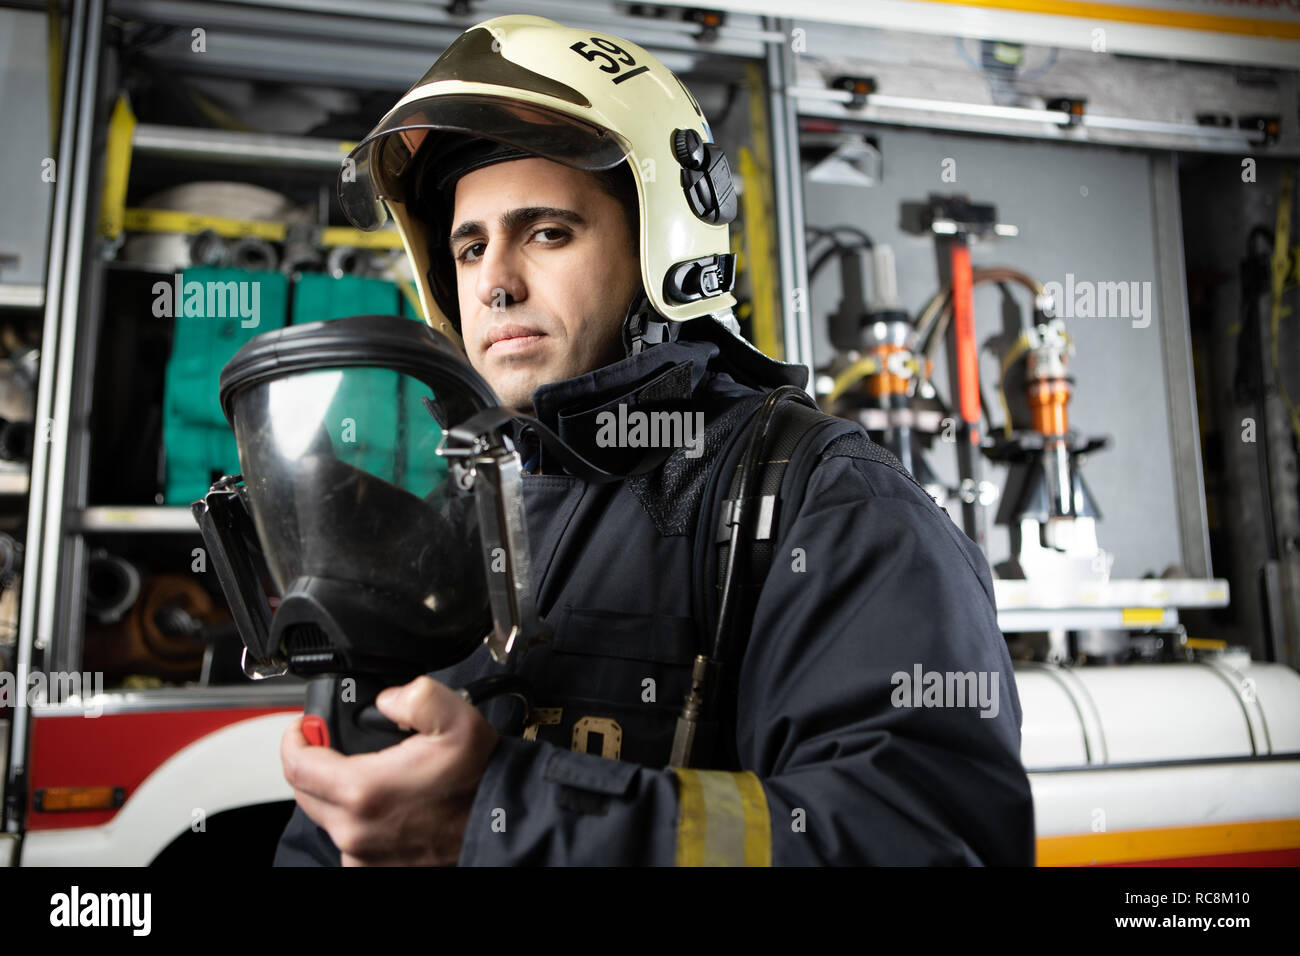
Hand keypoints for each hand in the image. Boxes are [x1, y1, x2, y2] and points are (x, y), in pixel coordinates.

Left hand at [280, 676, 499, 865]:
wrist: (500, 822)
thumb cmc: (478, 778)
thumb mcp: (456, 719)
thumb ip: (416, 695)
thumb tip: (387, 699)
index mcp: (364, 789)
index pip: (296, 764)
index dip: (297, 736)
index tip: (306, 725)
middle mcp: (354, 829)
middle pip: (304, 790)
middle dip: (314, 761)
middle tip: (335, 743)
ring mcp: (360, 854)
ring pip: (324, 814)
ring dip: (333, 790)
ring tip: (365, 770)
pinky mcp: (370, 868)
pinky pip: (345, 837)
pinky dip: (353, 816)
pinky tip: (380, 802)